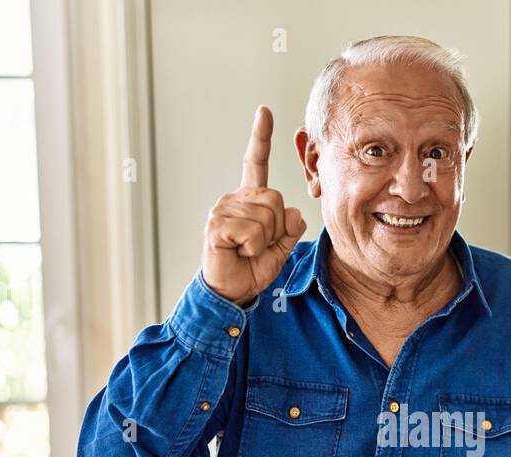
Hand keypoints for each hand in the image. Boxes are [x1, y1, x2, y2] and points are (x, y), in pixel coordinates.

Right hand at [201, 106, 307, 306]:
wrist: (232, 290)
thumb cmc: (252, 267)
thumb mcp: (281, 247)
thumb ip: (291, 228)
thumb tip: (294, 213)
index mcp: (250, 199)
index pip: (256, 162)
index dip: (261, 137)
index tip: (264, 112)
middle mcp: (234, 198)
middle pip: (275, 199)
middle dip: (276, 228)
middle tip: (258, 245)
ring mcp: (223, 209)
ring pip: (266, 216)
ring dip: (264, 241)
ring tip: (246, 250)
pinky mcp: (216, 225)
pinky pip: (252, 232)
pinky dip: (252, 248)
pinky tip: (238, 252)